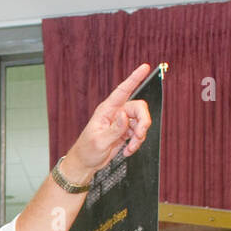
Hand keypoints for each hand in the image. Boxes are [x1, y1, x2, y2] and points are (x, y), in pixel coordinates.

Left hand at [64, 64, 153, 178]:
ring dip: (139, 137)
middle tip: (139, 136)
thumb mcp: (100, 141)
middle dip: (143, 123)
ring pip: (141, 122)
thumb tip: (125, 115)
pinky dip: (136, 143)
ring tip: (130, 148)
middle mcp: (116, 113)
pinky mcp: (125, 132)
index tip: (145, 67)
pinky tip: (127, 151)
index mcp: (107, 110)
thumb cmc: (87, 151)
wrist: (85, 163)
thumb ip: (114, 129)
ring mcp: (121, 122)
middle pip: (139, 108)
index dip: (134, 78)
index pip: (123, 90)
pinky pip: (138, 133)